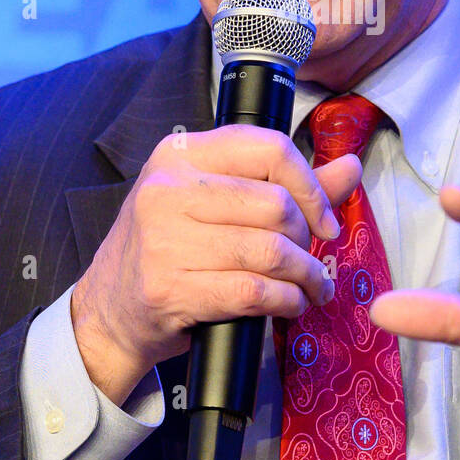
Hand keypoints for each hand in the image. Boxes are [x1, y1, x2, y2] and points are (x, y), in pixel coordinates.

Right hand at [71, 126, 361, 403]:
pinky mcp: (169, 288)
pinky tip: (290, 305)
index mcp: (180, 153)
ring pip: (269, 251)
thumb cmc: (169, 251)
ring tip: (312, 288)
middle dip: (307, 241)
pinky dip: (286, 302)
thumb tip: (351, 166)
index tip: (324, 220)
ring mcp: (164, 239)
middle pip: (276, 204)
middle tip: (311, 260)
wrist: (107, 312)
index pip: (269, 147)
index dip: (310, 186)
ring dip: (306, 277)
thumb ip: (286, 184)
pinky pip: (254, 292)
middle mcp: (168, 189)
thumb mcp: (214, 202)